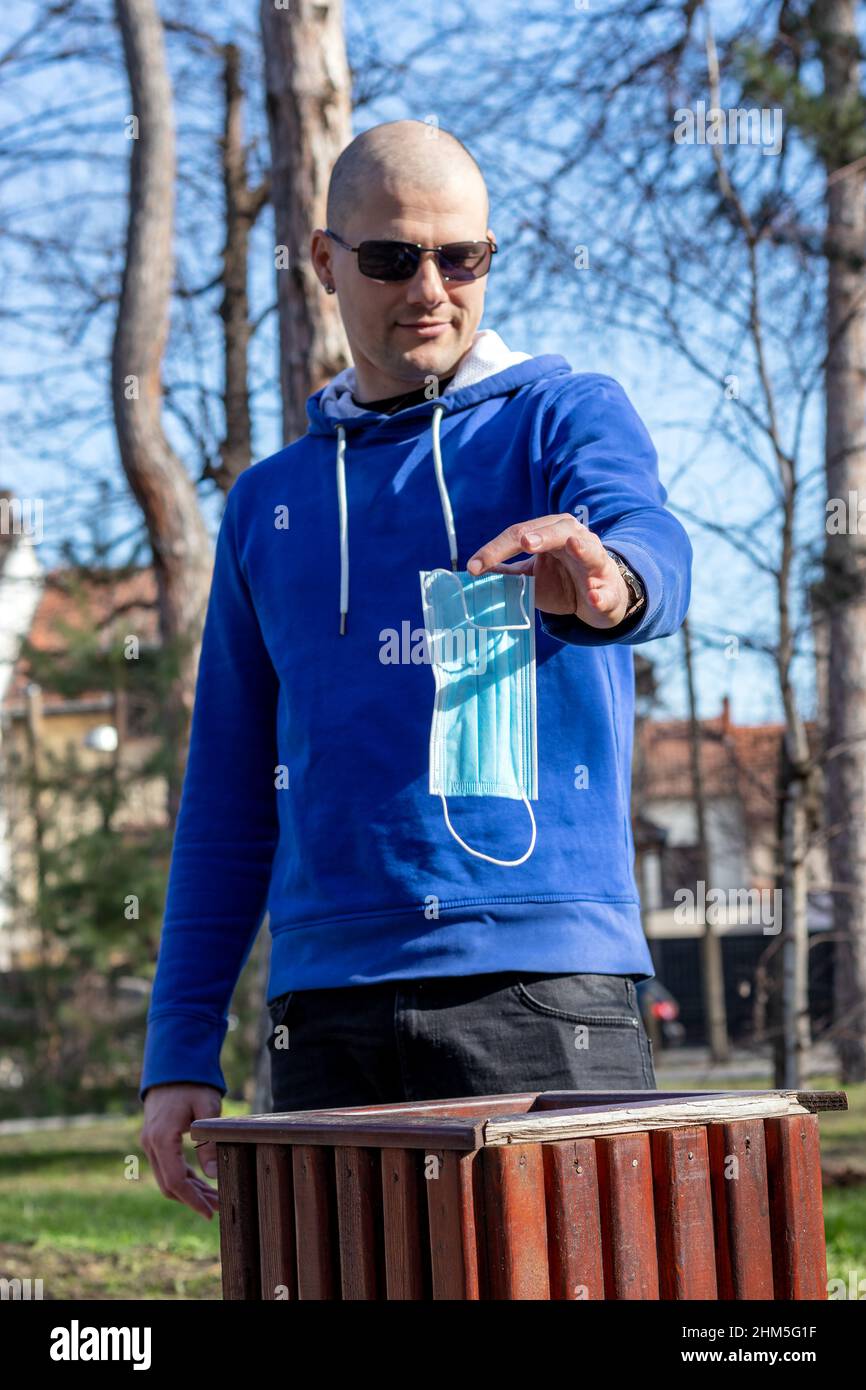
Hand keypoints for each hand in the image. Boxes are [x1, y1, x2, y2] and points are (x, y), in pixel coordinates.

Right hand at [141, 1082, 221, 1219]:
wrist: (172, 1066)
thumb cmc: (192, 1085)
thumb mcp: (207, 1109)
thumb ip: (209, 1143)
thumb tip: (214, 1176)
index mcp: (162, 1138)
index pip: (175, 1180)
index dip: (192, 1200)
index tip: (210, 1213)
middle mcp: (150, 1144)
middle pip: (169, 1184)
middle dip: (193, 1199)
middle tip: (219, 1208)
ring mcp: (150, 1143)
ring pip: (167, 1178)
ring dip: (190, 1191)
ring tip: (216, 1200)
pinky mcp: (155, 1141)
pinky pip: (167, 1167)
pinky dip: (184, 1178)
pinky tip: (203, 1185)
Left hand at [467, 513, 630, 628]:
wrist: (599, 600)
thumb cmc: (563, 581)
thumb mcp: (531, 575)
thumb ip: (506, 572)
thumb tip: (474, 570)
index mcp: (551, 533)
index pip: (520, 535)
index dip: (495, 550)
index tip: (473, 567)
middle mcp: (575, 538)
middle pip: (555, 532)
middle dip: (540, 535)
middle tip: (524, 542)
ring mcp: (595, 561)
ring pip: (589, 550)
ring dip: (580, 547)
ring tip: (571, 544)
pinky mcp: (608, 587)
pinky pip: (604, 591)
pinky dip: (600, 594)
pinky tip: (594, 596)